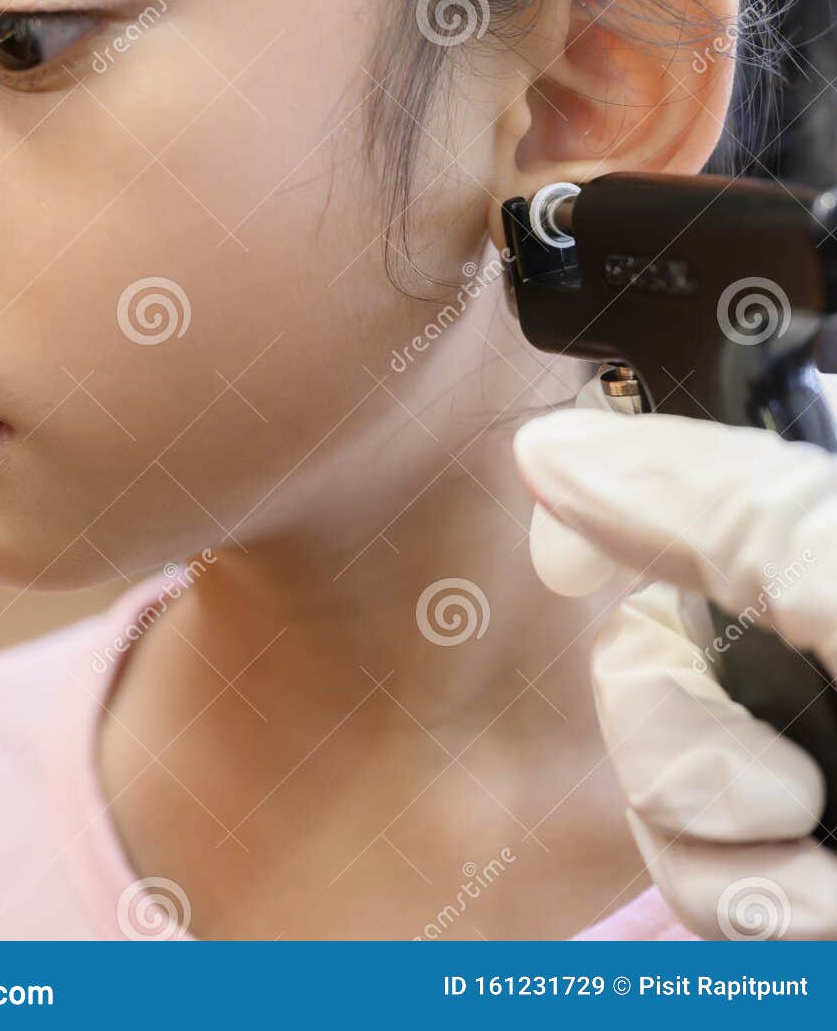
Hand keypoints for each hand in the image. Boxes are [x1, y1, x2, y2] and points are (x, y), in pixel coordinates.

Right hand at [514, 387, 836, 939]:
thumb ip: (725, 510)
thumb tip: (549, 448)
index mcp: (812, 532)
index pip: (674, 487)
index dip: (596, 525)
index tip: (564, 569)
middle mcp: (796, 630)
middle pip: (635, 661)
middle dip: (674, 747)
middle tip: (778, 789)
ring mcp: (799, 746)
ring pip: (650, 786)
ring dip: (720, 855)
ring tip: (819, 871)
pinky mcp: (792, 856)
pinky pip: (695, 876)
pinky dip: (748, 907)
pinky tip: (825, 911)